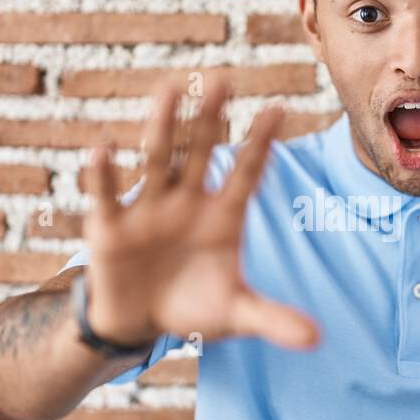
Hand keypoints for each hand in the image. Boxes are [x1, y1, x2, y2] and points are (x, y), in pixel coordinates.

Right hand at [83, 76, 319, 350]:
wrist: (139, 321)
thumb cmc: (193, 306)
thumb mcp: (234, 313)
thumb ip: (272, 319)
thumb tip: (317, 340)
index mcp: (222, 215)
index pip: (247, 173)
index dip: (260, 144)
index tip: (279, 109)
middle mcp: (187, 200)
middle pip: (201, 153)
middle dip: (210, 119)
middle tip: (221, 79)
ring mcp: (148, 207)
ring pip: (157, 160)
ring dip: (161, 127)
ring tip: (167, 90)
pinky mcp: (111, 225)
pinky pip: (107, 194)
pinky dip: (104, 174)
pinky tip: (103, 148)